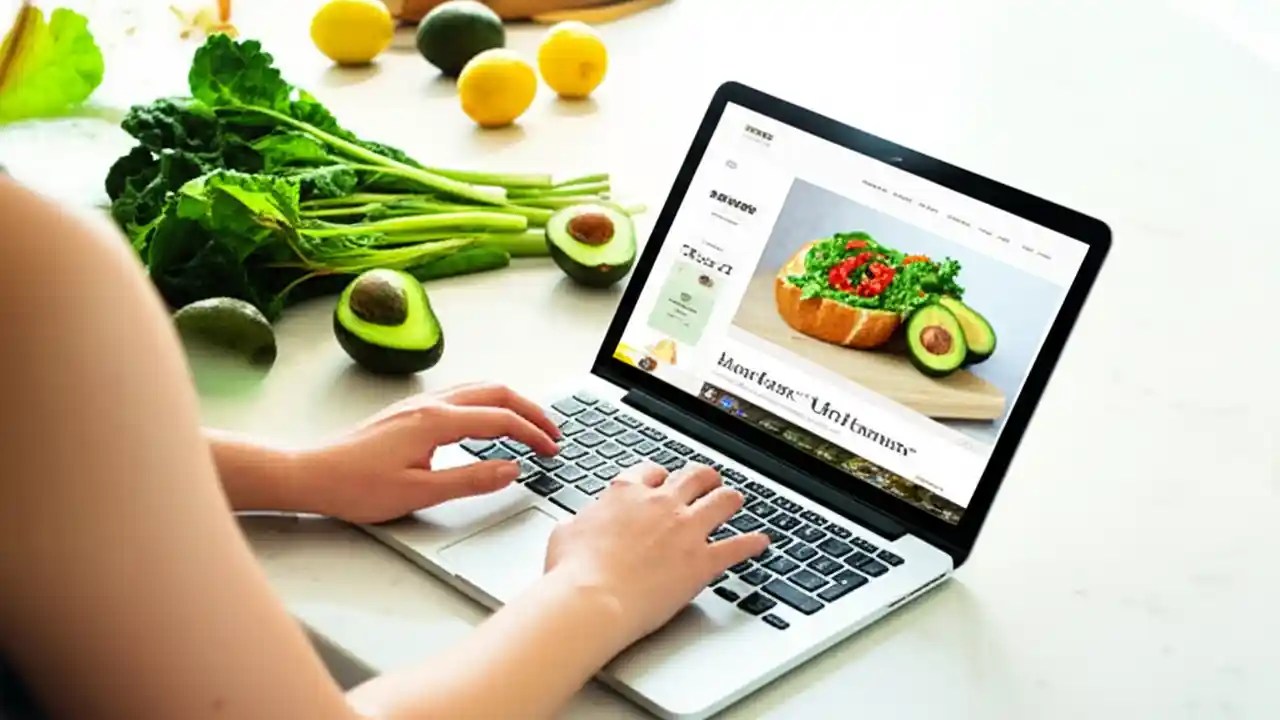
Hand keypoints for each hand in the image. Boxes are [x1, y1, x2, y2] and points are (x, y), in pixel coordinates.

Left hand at [301, 382, 560, 523]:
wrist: (311, 474)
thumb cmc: (356, 486)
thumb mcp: (420, 493)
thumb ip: (471, 480)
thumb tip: (512, 470)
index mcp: (437, 421)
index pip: (501, 420)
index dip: (533, 434)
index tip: (552, 450)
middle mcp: (431, 404)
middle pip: (496, 393)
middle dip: (531, 410)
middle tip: (553, 433)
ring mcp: (419, 404)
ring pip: (479, 389)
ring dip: (510, 403)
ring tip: (530, 425)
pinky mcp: (410, 411)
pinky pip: (462, 395)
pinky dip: (488, 404)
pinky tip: (489, 422)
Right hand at [544, 462, 769, 645]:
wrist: (591, 599)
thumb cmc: (572, 572)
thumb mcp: (565, 532)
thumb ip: (580, 522)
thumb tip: (577, 525)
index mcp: (626, 493)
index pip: (652, 472)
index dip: (660, 477)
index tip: (662, 483)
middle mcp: (660, 504)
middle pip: (694, 476)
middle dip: (703, 478)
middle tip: (707, 483)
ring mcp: (685, 530)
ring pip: (723, 500)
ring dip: (731, 500)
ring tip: (735, 502)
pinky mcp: (702, 561)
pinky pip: (738, 546)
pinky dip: (752, 544)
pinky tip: (760, 543)